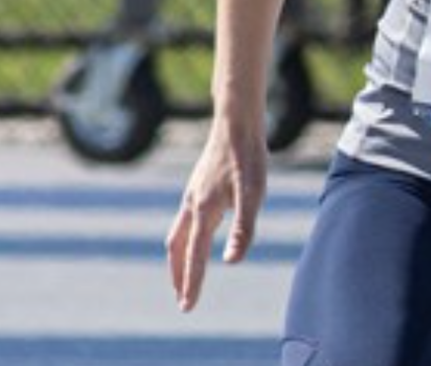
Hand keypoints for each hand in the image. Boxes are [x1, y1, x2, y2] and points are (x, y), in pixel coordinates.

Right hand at [165, 119, 266, 311]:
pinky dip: (183, 239)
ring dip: (178, 259)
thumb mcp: (253, 194)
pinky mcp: (197, 187)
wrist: (236, 123)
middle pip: (177, 250)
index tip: (187, 308)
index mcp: (204, 212)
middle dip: (179, 276)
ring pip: (176, 235)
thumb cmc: (248, 158)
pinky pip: (183, 221)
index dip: (192, 284)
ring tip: (183, 276)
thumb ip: (243, 229)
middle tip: (182, 299)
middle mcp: (192, 206)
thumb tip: (231, 262)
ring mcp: (192, 195)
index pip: (195, 258)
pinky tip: (196, 238)